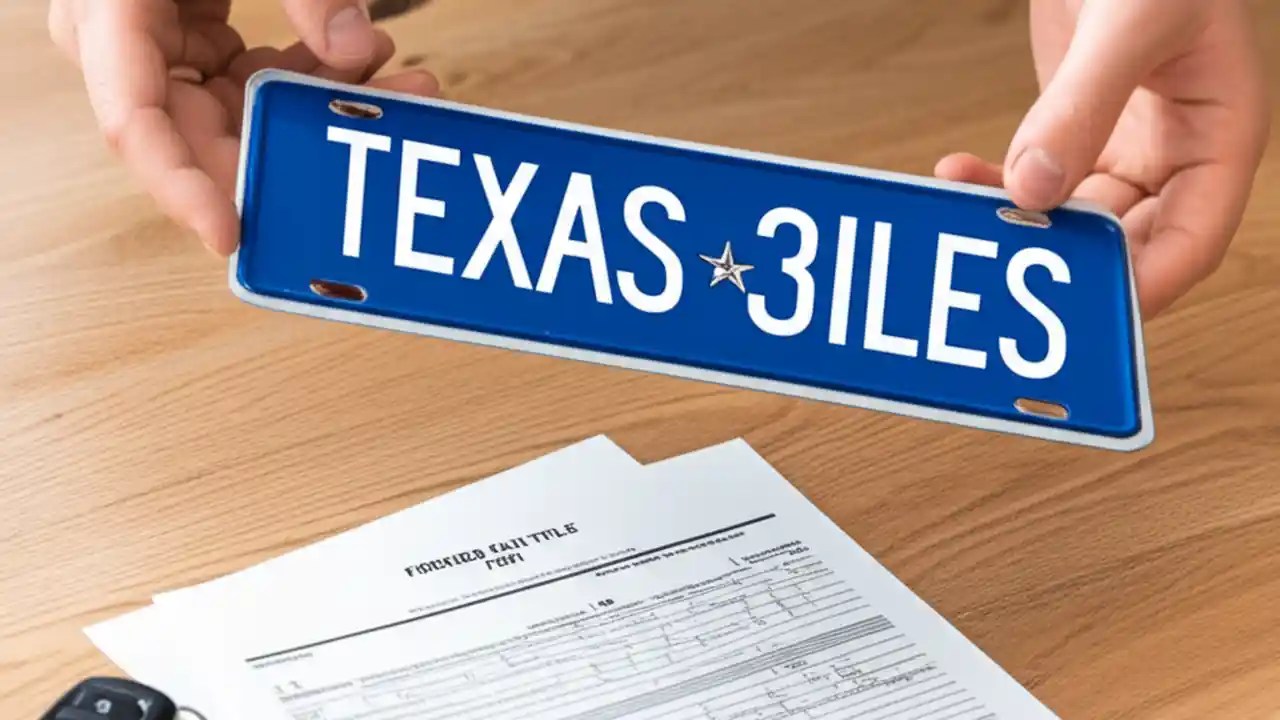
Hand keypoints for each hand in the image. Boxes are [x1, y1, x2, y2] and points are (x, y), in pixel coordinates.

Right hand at [48, 0, 439, 255]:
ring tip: (405, 88)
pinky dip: (316, 76)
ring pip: (248, 113)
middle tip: (374, 147)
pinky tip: (372, 59)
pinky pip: (259, 82)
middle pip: (207, 135)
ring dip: (326, 109)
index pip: (136, 126)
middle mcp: (127, 47)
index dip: (182, 189)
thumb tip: (356, 51)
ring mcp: (167, 48)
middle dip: (298, 149)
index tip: (233, 234)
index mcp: (107, 16)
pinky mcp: (200, 43)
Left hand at [935, 0, 1270, 317]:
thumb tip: (1034, 188)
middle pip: (1125, 242)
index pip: (1192, 242)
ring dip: (1015, 226)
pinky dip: (993, 187)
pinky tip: (953, 177)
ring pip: (1070, 217)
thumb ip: (1083, 105)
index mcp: (1220, 136)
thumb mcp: (1134, 21)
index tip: (1083, 316)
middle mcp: (1175, 152)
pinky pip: (1035, 180)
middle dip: (1063, 264)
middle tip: (997, 276)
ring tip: (959, 220)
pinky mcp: (1073, 127)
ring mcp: (1122, 142)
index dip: (1141, 287)